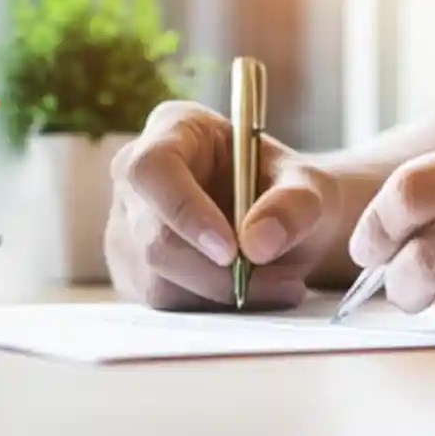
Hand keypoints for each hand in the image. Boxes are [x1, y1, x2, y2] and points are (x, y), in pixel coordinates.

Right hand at [105, 101, 341, 310]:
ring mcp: (126, 225)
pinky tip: (249, 292)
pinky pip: (164, 302)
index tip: (231, 250)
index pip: (153, 169)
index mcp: (173, 130)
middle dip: (218, 272)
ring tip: (278, 285)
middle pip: (154, 236)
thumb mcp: (308, 186)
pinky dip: (213, 306)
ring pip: (159, 278)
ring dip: (223, 293)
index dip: (184, 211)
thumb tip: (259, 244)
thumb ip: (294, 205)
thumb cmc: (286, 190)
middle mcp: (136, 175)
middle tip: (281, 280)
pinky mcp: (133, 269)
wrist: (279, 222)